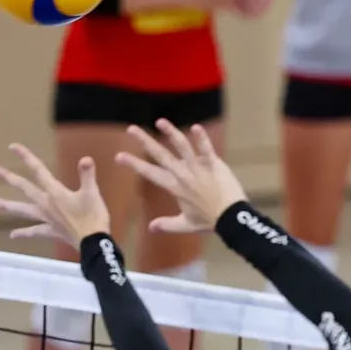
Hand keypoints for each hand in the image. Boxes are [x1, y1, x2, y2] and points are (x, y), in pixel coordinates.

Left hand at [0, 145, 109, 246]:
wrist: (93, 241)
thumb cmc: (93, 216)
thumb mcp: (92, 193)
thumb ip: (87, 175)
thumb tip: (85, 159)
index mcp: (55, 192)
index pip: (38, 171)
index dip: (26, 157)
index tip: (12, 147)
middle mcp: (46, 203)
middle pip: (24, 188)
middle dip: (8, 177)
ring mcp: (46, 218)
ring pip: (23, 210)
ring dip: (7, 205)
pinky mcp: (51, 230)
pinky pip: (35, 231)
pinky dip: (24, 233)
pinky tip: (12, 235)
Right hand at [116, 119, 247, 232]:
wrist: (231, 218)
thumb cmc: (210, 221)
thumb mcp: (186, 225)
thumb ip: (167, 225)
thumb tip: (151, 227)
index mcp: (174, 187)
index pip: (149, 172)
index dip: (133, 163)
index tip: (119, 155)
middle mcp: (183, 175)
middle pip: (160, 154)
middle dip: (144, 141)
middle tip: (131, 129)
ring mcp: (198, 168)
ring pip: (182, 146)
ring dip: (170, 132)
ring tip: (160, 121)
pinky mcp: (214, 164)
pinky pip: (206, 148)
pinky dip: (201, 137)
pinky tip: (196, 126)